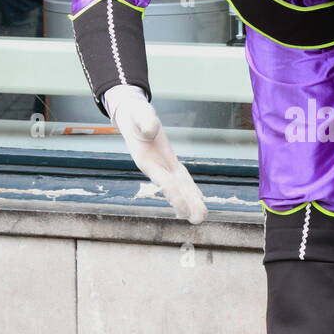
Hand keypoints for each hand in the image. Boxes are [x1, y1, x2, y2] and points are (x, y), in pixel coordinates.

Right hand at [104, 84, 207, 223]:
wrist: (132, 117)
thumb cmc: (135, 115)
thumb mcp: (139, 113)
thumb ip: (145, 121)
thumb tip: (152, 130)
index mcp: (147, 161)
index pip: (164, 182)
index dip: (174, 196)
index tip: (183, 210)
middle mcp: (156, 168)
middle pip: (174, 190)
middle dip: (186, 205)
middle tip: (199, 220)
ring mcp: (164, 166)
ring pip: (181, 186)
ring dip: (191, 201)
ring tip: (201, 216)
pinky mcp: (170, 162)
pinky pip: (182, 178)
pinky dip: (191, 189)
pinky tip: (199, 199)